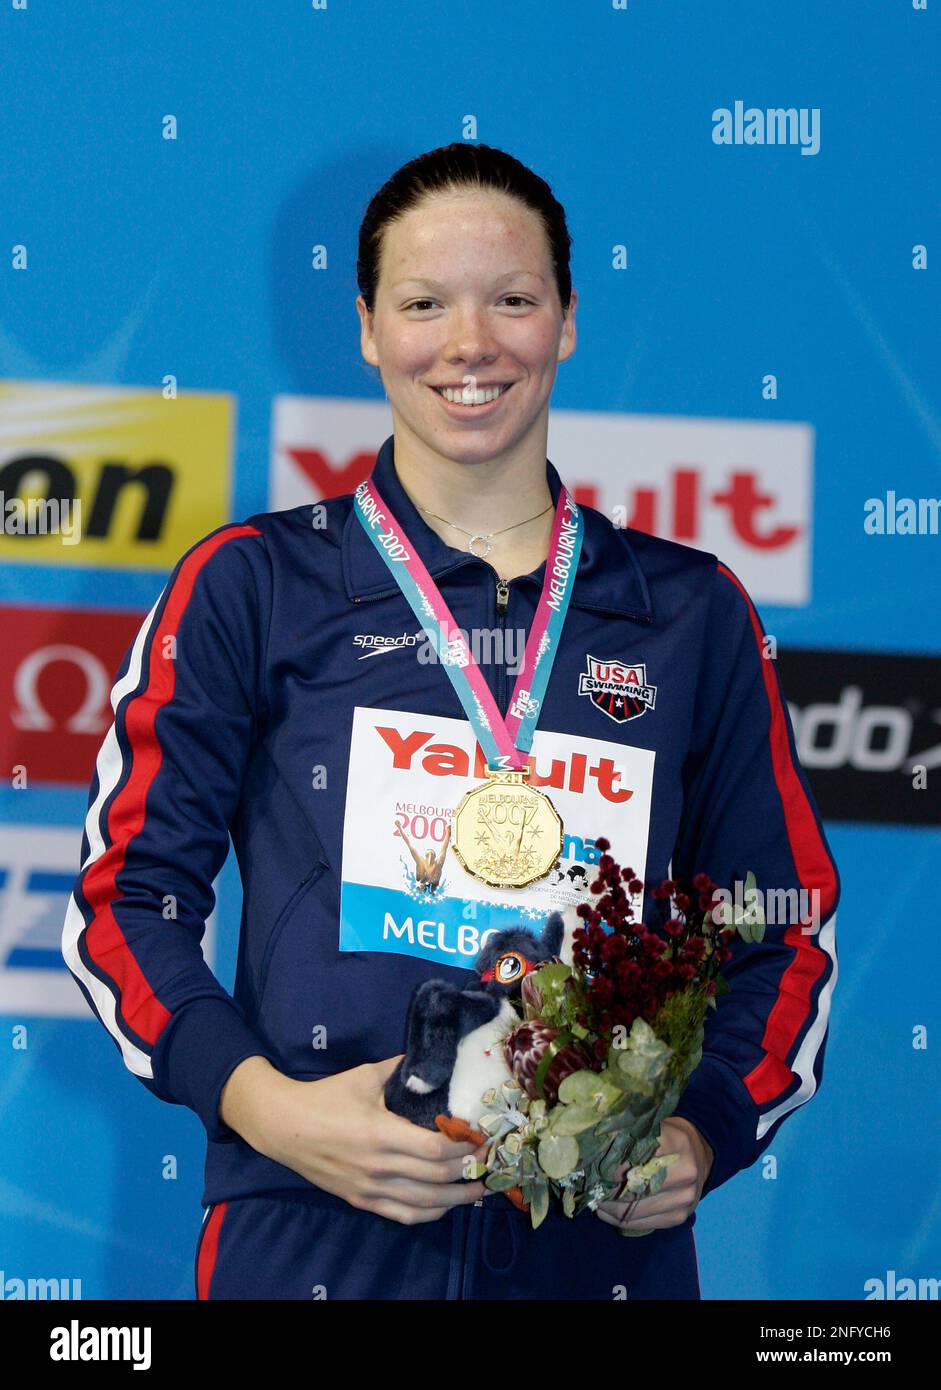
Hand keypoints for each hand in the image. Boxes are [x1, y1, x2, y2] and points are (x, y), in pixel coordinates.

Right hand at [225, 1054, 489, 1225]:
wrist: (283, 1127)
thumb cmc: (325, 1098)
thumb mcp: (364, 1076)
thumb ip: (401, 1069)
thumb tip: (431, 1056)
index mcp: (381, 1134)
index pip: (436, 1148)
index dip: (466, 1145)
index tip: (484, 1136)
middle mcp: (379, 1167)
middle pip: (438, 1177)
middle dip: (470, 1170)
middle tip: (490, 1159)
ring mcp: (370, 1189)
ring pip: (425, 1203)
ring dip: (459, 1199)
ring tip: (481, 1189)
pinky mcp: (362, 1201)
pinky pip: (404, 1215)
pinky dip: (430, 1212)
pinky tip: (446, 1204)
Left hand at [595, 1117, 714, 1234]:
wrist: (699, 1156)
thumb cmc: (667, 1137)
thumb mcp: (652, 1127)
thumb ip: (628, 1135)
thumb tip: (591, 1149)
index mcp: (677, 1142)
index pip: (636, 1156)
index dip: (610, 1164)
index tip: (591, 1166)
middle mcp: (686, 1172)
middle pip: (634, 1187)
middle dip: (605, 1188)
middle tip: (587, 1186)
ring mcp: (685, 1198)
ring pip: (634, 1210)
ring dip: (608, 1207)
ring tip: (593, 1199)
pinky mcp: (679, 1217)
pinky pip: (642, 1224)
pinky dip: (619, 1219)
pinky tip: (606, 1211)